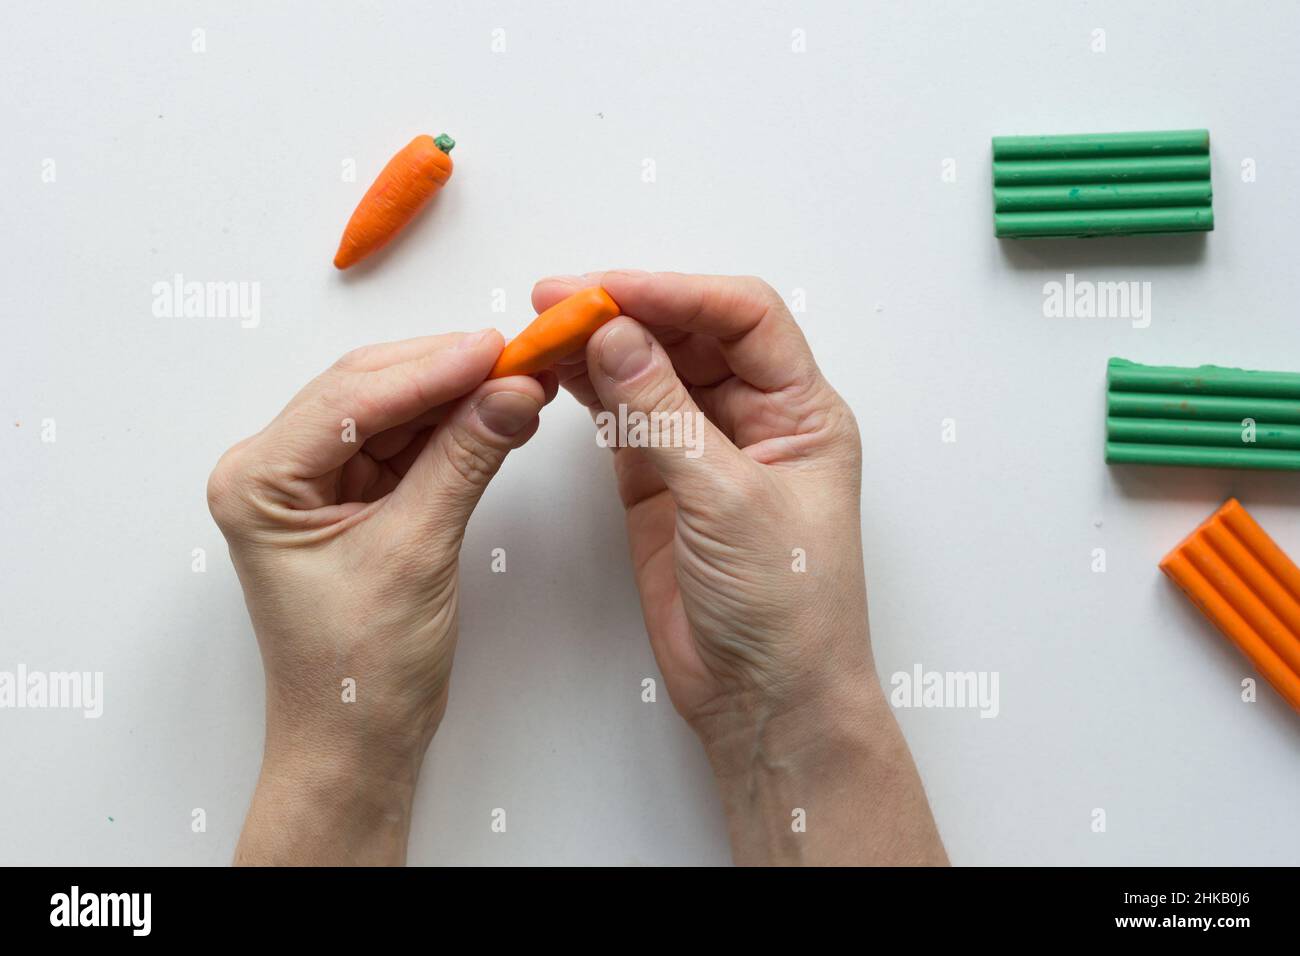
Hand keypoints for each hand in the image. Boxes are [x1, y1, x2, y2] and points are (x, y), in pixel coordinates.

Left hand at [207, 330, 554, 863]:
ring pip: (392, 412)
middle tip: (520, 357)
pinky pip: (407, 445)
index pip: (351, 399)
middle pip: (368, 392)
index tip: (499, 348)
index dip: (431, 368)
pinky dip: (454, 429)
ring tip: (522, 381)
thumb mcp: (416, 553)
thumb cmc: (357, 672)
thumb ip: (465, 461)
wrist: (356, 742)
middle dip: (446, 373)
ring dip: (456, 396)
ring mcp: (314, 484)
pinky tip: (497, 414)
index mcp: (258, 482)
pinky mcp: (352, 499)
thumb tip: (513, 390)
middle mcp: (275, 471)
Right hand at [534, 270, 945, 864]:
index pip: (743, 317)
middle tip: (559, 301)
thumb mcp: (727, 501)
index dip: (676, 291)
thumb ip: (665, 415)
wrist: (765, 698)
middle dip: (628, 311)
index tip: (609, 289)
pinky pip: (623, 416)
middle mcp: (756, 418)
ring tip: (543, 329)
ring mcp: (704, 448)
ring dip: (601, 346)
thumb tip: (616, 336)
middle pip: (691, 334)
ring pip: (651, 370)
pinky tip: (558, 371)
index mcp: (802, 411)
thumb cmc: (787, 608)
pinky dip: (590, 390)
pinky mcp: (660, 481)